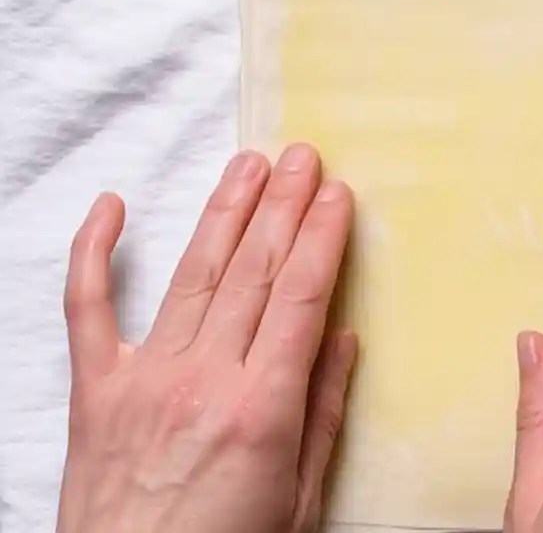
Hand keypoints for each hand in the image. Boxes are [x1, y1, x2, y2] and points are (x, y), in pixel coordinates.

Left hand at [57, 145, 356, 532]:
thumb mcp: (299, 498)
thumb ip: (321, 413)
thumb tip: (341, 338)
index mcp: (261, 407)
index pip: (300, 297)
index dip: (321, 238)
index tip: (338, 196)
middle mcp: (202, 379)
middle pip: (252, 272)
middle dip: (283, 207)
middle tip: (303, 157)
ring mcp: (143, 378)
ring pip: (192, 275)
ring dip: (224, 212)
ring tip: (249, 165)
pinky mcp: (94, 390)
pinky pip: (87, 308)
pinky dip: (93, 252)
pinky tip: (111, 206)